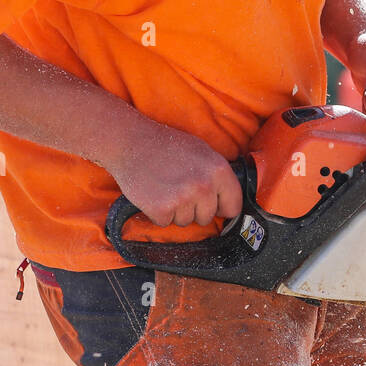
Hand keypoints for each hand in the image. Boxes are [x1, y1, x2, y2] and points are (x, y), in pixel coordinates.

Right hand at [106, 119, 242, 227]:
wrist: (132, 142)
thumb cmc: (168, 146)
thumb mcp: (203, 152)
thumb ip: (218, 176)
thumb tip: (229, 200)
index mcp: (219, 170)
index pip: (233, 206)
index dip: (222, 208)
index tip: (214, 207)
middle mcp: (204, 186)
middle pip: (207, 217)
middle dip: (195, 209)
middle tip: (179, 189)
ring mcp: (183, 198)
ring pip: (186, 221)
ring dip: (176, 211)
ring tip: (166, 189)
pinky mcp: (161, 209)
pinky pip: (165, 223)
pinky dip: (158, 214)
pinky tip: (154, 194)